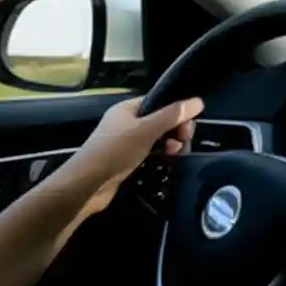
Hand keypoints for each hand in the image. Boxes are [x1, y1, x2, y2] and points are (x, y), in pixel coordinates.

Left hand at [56, 96, 203, 213]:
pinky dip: (159, 156)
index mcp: (127, 109)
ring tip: (172, 154)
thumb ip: (172, 115)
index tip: (188, 125)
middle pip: (160, 120)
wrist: (87, 184)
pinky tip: (164, 163)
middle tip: (182, 141)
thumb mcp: (146, 130)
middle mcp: (126, 123)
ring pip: (157, 138)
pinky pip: (150, 153)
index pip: (158, 102)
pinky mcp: (126, 161)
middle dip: (175, 129)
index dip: (176, 110)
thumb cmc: (115, 151)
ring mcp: (125, 143)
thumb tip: (198, 101)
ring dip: (169, 144)